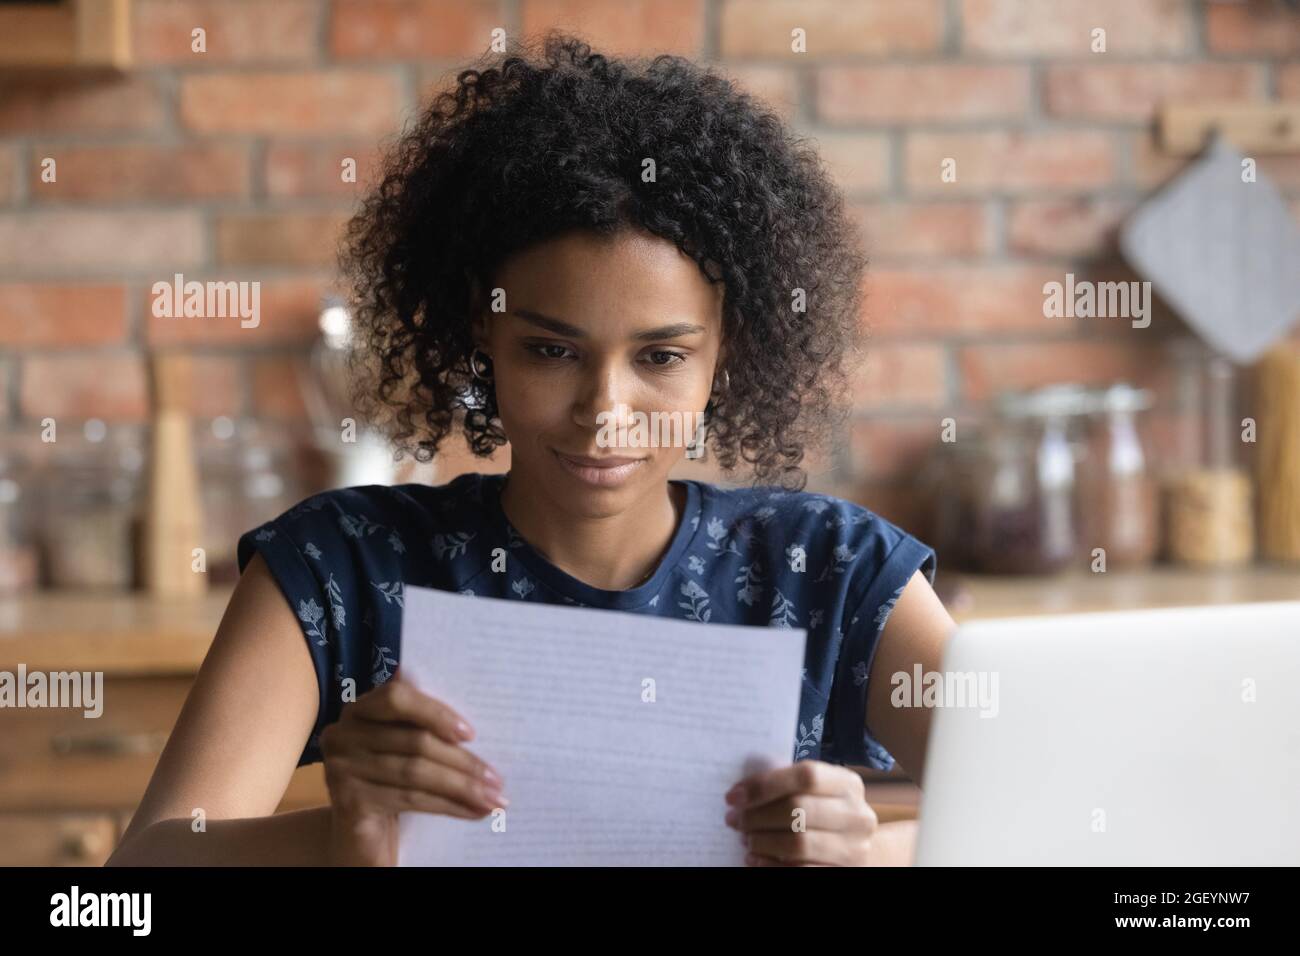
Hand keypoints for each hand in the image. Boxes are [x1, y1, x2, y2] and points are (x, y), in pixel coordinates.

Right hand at [321, 667, 506, 864]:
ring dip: (461, 787)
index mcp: (359, 709)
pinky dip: (447, 806)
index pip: (398, 697)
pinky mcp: (348, 800)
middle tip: (496, 778)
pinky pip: (410, 799)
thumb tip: (473, 724)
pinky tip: (473, 812)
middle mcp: (342, 734)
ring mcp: (341, 768)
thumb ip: (424, 727)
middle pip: (415, 742)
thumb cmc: (389, 782)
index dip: (436, 713)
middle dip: (462, 761)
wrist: (359, 833)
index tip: (472, 734)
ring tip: (492, 798)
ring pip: (416, 773)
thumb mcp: (403, 748)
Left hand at [724, 760, 877, 865]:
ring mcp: (854, 848)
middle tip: (733, 819)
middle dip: (757, 815)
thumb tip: (742, 791)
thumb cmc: (824, 811)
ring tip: (745, 838)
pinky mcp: (844, 872)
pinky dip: (770, 864)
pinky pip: (801, 870)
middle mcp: (857, 815)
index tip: (734, 796)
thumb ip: (788, 785)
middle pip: (799, 809)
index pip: (806, 776)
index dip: (765, 785)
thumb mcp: (817, 792)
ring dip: (762, 841)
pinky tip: (755, 858)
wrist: (855, 846)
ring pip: (798, 843)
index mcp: (848, 784)